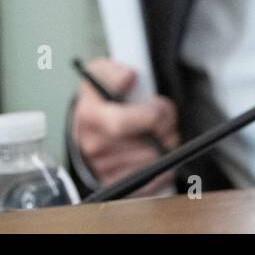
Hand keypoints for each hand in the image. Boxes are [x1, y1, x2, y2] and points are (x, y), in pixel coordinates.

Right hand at [73, 58, 179, 192]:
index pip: (122, 123)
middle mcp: (94, 146)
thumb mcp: (101, 72)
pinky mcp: (116, 183)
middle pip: (147, 144)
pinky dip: (165, 164)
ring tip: (159, 130)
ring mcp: (104, 168)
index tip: (157, 105)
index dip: (151, 114)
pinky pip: (154, 178)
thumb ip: (115, 70)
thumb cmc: (100, 97)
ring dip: (167, 143)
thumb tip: (128, 77)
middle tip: (165, 116)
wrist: (86, 125)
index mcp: (90, 116)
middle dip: (167, 126)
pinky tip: (158, 148)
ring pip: (155, 161)